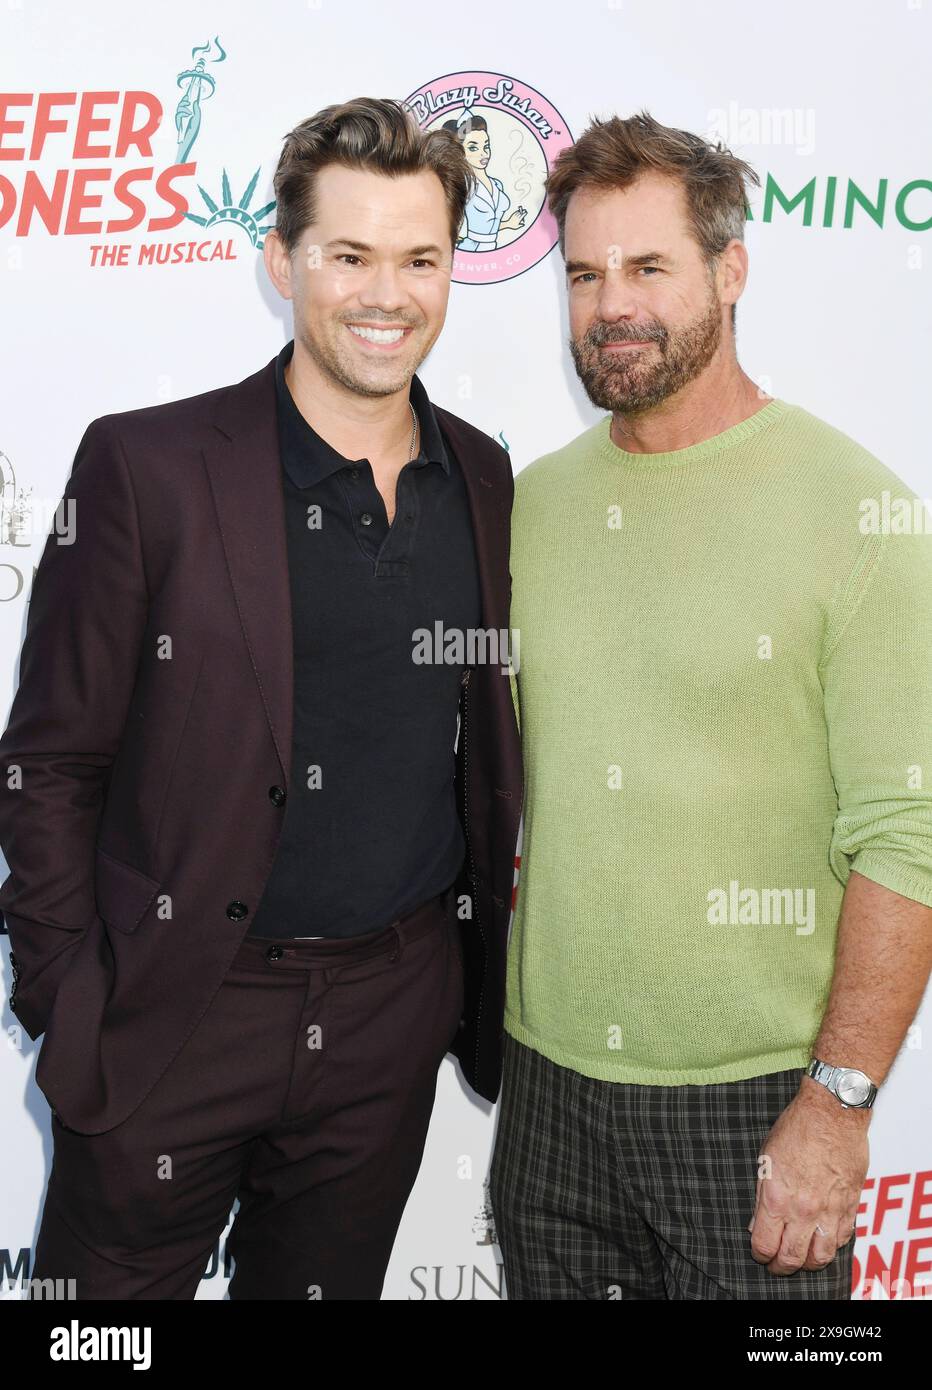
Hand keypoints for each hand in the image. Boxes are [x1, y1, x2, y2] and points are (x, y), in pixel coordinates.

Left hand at [748, 1077, 868, 1273]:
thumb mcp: (766, 1160)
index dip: (760, 1255)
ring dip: (808, 1262)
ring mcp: (829, 1211)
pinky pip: (842, 1239)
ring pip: (820, 1257)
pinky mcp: (850, 1206)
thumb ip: (761, 1196)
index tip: (760, 1253)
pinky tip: (822, 1239)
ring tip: (801, 1258)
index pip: (765, 1245)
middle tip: (777, 1264)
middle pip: (792, 1258)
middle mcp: (803, 1210)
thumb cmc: (797, 1128)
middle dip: (781, 1266)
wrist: (832, 1113)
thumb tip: (756, 1223)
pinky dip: (831, 1245)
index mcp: (777, 1198)